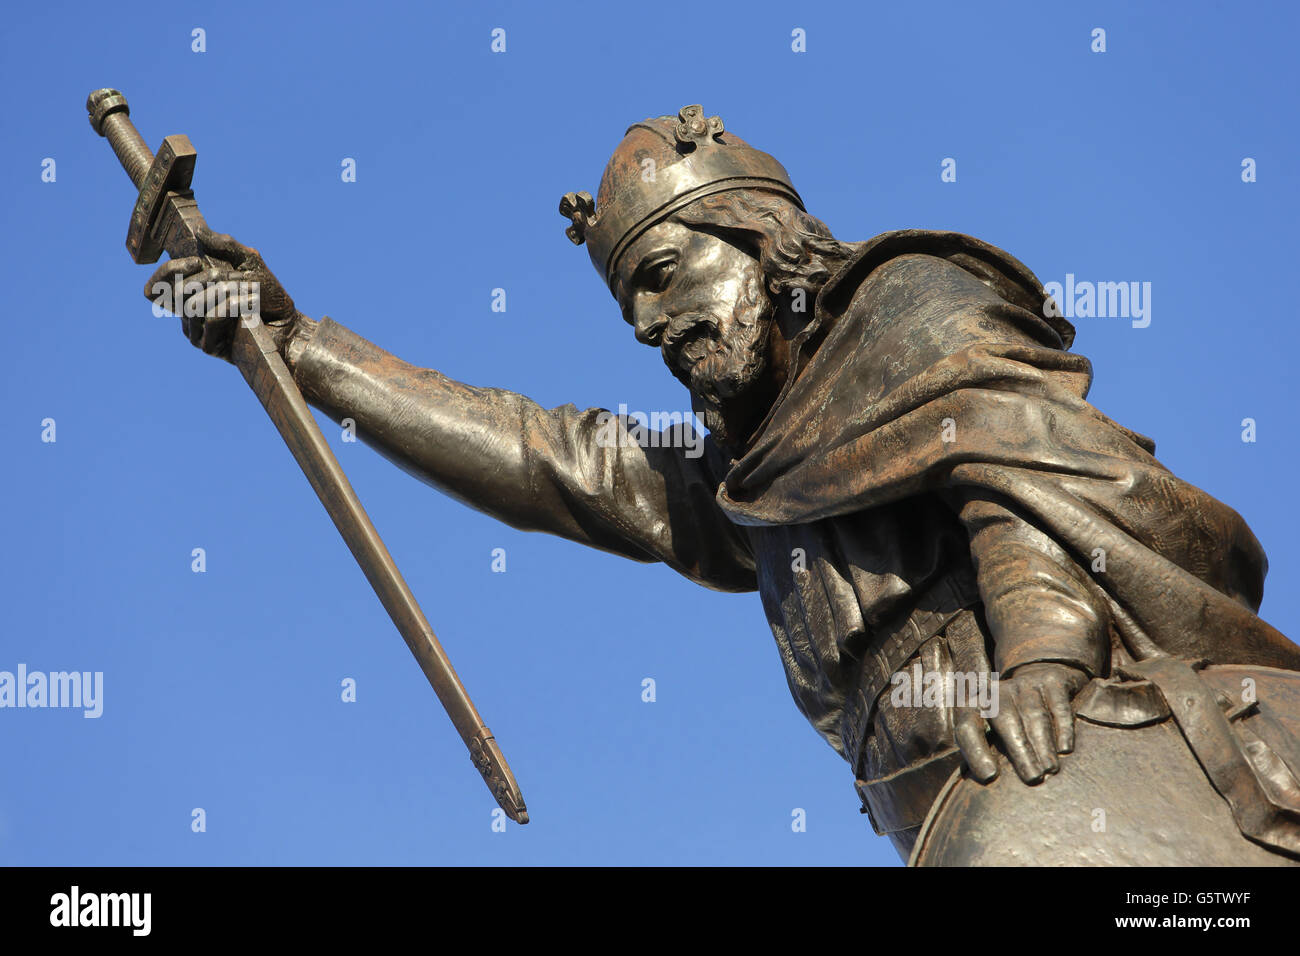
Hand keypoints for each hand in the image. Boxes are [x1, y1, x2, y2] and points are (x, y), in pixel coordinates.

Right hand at [143, 226, 306, 362]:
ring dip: (225, 292)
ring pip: (193, 306)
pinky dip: (232, 307)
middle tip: (232, 277)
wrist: (289, 324)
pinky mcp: (210, 347)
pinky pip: (211, 320)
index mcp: (190, 294)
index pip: (155, 288)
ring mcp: (197, 332)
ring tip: (250, 292)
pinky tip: (251, 306)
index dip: (167, 272)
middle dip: (206, 278)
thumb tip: (199, 232)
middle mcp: (188, 314)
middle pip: (175, 293)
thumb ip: (226, 246)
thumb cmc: (269, 296)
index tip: (195, 261)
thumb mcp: (250, 262)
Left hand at [953, 661, 1087, 784]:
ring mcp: (1023, 684)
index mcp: (973, 705)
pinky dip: (1062, 727)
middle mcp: (996, 692)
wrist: (1037, 679)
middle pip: (1006, 720)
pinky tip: (1065, 749)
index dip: (975, 751)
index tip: (990, 776)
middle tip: (1032, 778)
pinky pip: (1057, 705)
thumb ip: (983, 753)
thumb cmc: (1008, 720)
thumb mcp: (989, 731)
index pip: (967, 727)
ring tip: (1050, 770)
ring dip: (1042, 743)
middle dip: (1020, 751)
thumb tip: (979, 786)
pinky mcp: (1051, 680)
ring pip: (1034, 714)